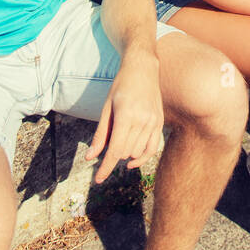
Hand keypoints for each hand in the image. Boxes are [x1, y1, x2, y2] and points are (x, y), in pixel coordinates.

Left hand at [86, 48, 162, 183]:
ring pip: (137, 153)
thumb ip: (100, 134)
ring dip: (125, 153)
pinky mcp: (160, 123)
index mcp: (126, 116)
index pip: (115, 150)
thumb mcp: (106, 108)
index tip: (98, 180)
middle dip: (113, 153)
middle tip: (108, 138)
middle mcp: (142, 121)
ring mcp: (154, 122)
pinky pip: (152, 149)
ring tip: (120, 137)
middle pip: (124, 153)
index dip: (105, 168)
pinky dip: (141, 157)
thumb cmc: (120, 86)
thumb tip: (90, 157)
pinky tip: (131, 160)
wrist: (143, 68)